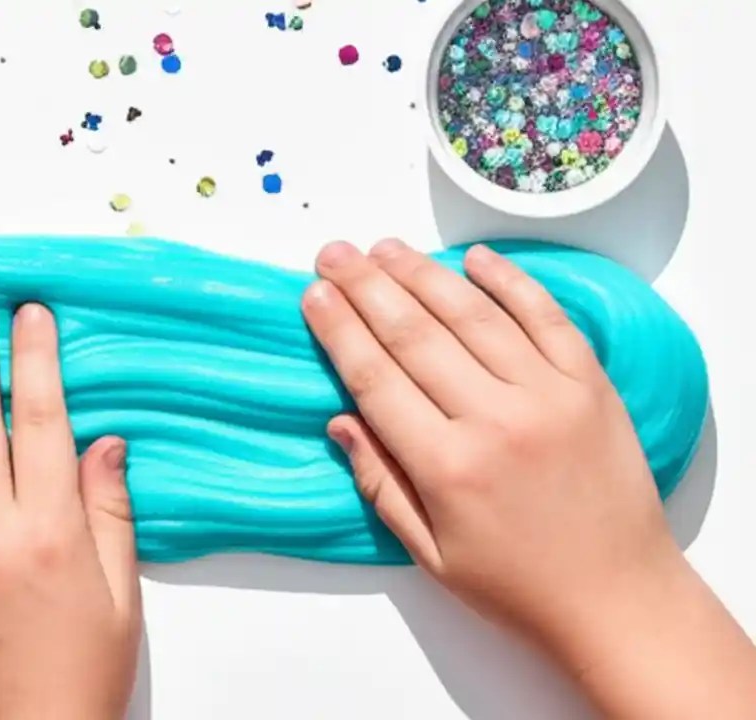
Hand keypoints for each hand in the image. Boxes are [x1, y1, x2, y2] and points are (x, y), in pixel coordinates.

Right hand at [302, 239, 755, 717]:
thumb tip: (341, 421)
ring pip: (474, 316)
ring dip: (424, 275)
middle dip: (367, 288)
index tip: (314, 295)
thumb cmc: (516, 586)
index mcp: (447, 466)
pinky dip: (511, 282)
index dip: (339, 331)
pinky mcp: (591, 386)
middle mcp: (496, 419)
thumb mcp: (430, 553)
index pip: (376, 378)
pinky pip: (547, 318)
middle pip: (416, 335)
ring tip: (386, 248)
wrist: (618, 600)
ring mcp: (549, 396)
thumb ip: (381, 483)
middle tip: (335, 254)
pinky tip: (476, 258)